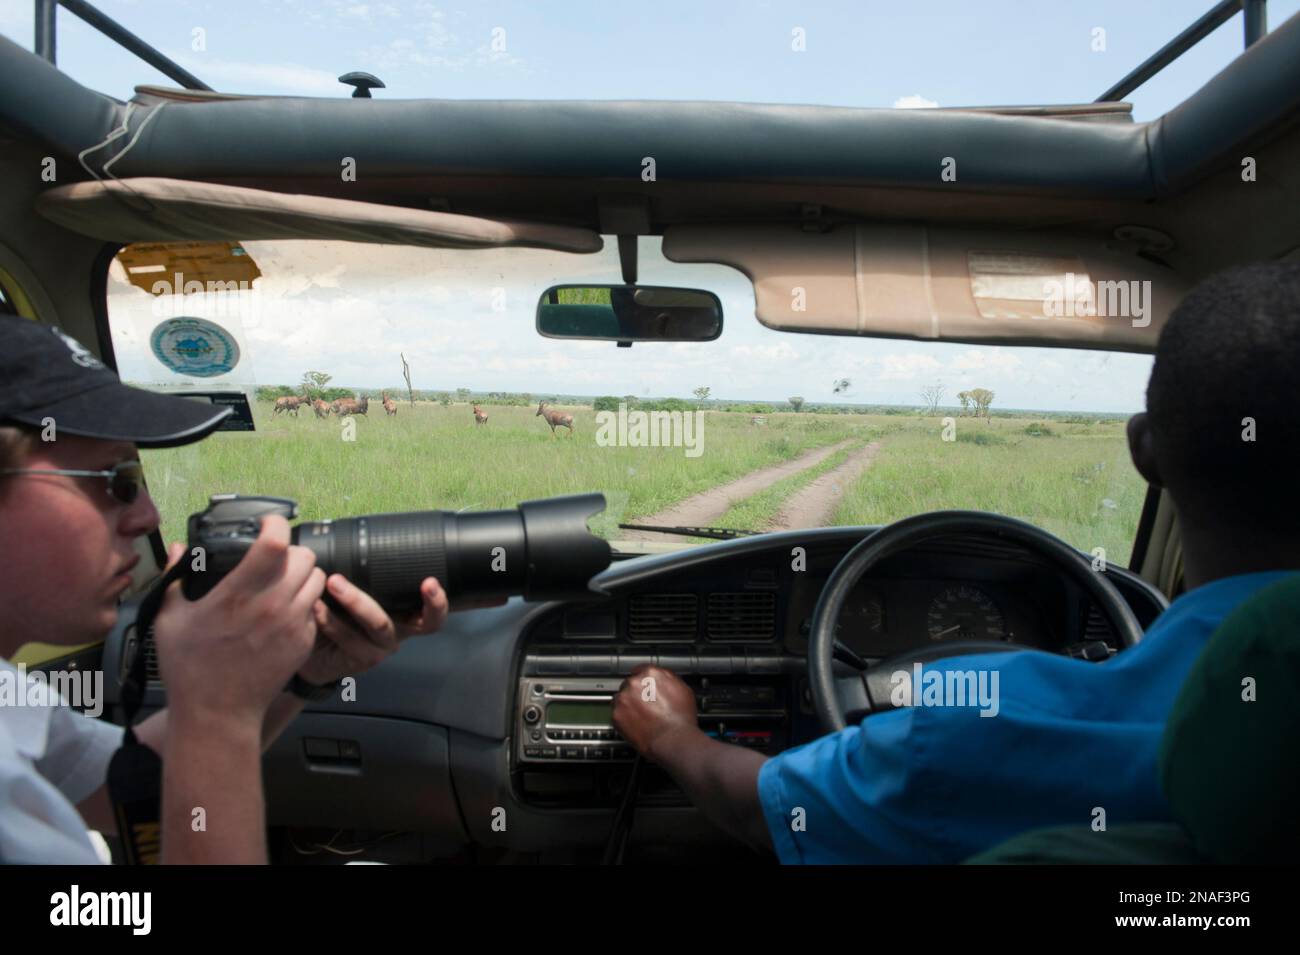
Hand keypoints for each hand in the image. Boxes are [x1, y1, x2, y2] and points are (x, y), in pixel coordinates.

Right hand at [152, 516, 324, 728]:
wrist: (217, 714)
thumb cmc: (190, 669)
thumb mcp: (169, 620)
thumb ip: (174, 579)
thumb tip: (179, 550)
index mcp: (237, 596)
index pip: (274, 544)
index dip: (274, 525)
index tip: (267, 524)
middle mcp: (271, 606)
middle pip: (304, 556)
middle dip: (291, 551)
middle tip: (275, 558)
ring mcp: (291, 625)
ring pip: (318, 579)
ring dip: (303, 575)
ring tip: (284, 581)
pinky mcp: (303, 642)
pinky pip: (315, 608)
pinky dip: (304, 603)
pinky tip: (284, 610)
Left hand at [300, 576, 507, 685]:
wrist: (316, 651)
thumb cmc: (340, 613)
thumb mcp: (358, 592)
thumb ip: (366, 574)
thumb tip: (364, 534)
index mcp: (405, 616)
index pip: (433, 615)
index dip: (437, 601)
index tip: (429, 581)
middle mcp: (397, 634)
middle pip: (403, 621)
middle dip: (387, 594)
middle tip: (342, 577)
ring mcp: (379, 650)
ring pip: (377, 625)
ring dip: (353, 601)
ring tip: (330, 582)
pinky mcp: (359, 662)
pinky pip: (349, 640)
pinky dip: (330, 620)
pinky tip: (316, 606)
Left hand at [612, 664, 701, 762]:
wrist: (673, 740)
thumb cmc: (680, 718)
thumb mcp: (683, 689)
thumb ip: (668, 680)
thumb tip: (662, 680)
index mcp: (651, 674)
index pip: (641, 670)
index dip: (644, 682)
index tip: (645, 688)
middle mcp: (635, 683)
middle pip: (630, 684)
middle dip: (636, 694)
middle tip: (646, 706)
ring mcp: (623, 698)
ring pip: (621, 698)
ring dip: (628, 705)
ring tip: (641, 717)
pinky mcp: (616, 714)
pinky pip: (616, 713)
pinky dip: (623, 718)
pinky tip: (636, 723)